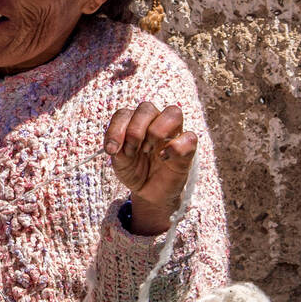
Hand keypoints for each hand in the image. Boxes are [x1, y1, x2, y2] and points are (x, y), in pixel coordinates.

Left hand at [103, 101, 197, 233]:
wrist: (149, 192)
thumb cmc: (135, 171)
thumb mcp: (120, 162)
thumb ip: (117, 149)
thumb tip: (114, 146)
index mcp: (135, 122)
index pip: (124, 114)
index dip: (116, 129)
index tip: (111, 150)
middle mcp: (155, 122)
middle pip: (147, 108)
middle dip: (135, 130)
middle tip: (132, 151)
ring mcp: (173, 133)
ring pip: (173, 113)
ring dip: (156, 132)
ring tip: (148, 151)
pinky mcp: (187, 148)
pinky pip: (189, 137)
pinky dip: (175, 147)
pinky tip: (164, 158)